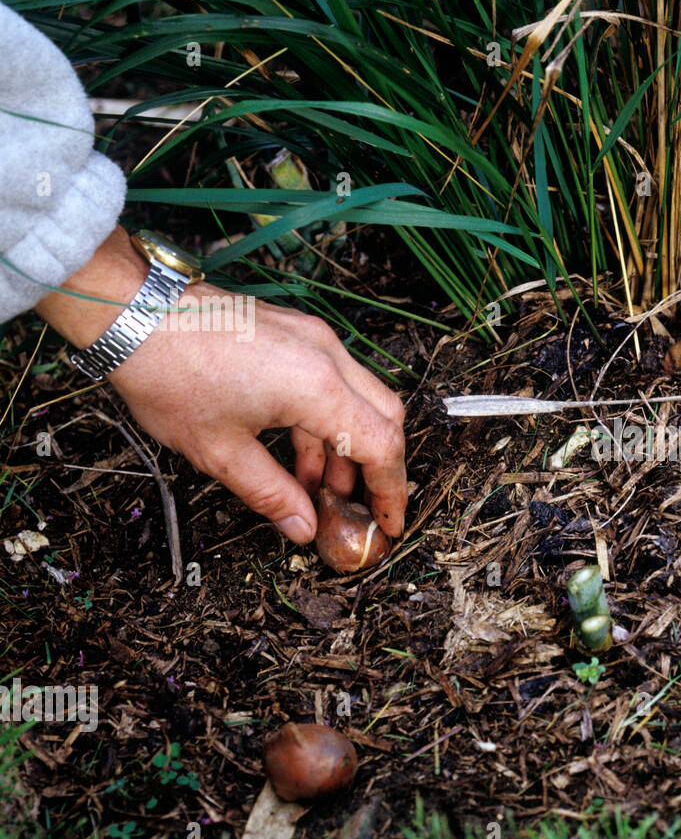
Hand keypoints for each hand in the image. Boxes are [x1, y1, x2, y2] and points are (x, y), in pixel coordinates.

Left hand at [35, 227, 406, 544]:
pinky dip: (325, 421)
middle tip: (361, 507)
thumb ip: (273, 495)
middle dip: (378, 468)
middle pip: (385, 418)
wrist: (130, 310)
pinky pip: (331, 382)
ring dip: (348, 447)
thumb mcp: (221, 452)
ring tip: (318, 489)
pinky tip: (298, 454)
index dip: (390, 491)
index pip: (381, 446)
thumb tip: (302, 527)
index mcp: (317, 387)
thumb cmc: (168, 372)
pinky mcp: (294, 333)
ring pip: (359, 400)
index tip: (388, 522)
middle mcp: (327, 356)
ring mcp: (312, 339)